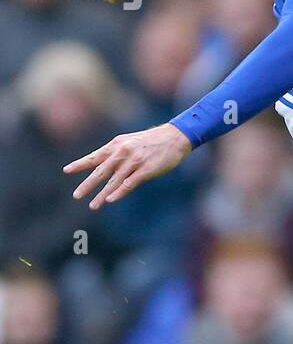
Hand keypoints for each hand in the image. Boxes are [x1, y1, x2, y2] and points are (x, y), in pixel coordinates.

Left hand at [64, 123, 190, 209]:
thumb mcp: (130, 142)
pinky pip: (129, 183)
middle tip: (76, 195)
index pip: (95, 156)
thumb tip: (102, 166)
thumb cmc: (152, 141)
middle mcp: (122, 152)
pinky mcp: (146, 169)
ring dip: (102, 194)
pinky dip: (119, 192)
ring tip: (92, 205)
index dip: (80, 164)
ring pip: (114, 181)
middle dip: (87, 184)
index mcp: (117, 145)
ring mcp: (134, 161)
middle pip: (101, 171)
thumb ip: (116, 153)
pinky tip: (111, 200)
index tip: (67, 170)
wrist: (174, 137)